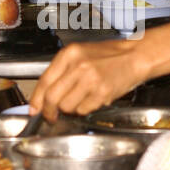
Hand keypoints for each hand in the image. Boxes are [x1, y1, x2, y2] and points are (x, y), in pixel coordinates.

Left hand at [29, 40, 149, 119]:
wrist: (135, 55)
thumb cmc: (109, 56)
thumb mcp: (81, 55)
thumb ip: (62, 72)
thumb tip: (44, 96)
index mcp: (69, 54)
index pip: (44, 80)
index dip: (37, 99)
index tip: (34, 109)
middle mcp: (78, 65)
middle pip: (52, 97)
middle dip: (49, 111)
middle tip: (52, 116)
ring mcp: (90, 79)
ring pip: (67, 106)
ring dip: (71, 109)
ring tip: (80, 100)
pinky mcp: (102, 92)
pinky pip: (84, 110)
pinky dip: (85, 109)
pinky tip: (93, 99)